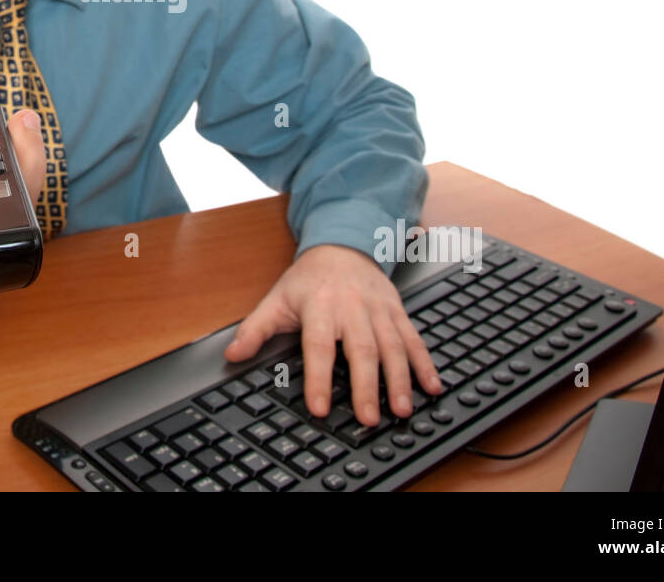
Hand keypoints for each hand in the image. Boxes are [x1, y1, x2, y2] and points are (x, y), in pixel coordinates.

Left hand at [223, 243, 443, 425]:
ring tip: (401, 409)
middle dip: (366, 385)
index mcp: (319, 307)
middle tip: (368, 418)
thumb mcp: (276, 299)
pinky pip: (414, 338)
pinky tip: (432, 386)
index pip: (318, 346)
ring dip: (399, 379)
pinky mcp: (397, 311)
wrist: (343, 245)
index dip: (319, 378)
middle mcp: (352, 308)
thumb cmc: (309, 279)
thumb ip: (255, 329)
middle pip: (361, 349)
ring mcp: (378, 310)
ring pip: (392, 346)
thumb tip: (231, 356)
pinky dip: (425, 363)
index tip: (320, 407)